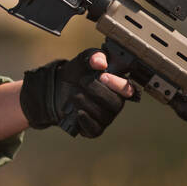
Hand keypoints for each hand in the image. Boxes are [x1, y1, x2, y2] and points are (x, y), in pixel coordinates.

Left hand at [19, 47, 137, 136]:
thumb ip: (93, 56)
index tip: (102, 76)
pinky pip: (95, 129)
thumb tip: (100, 62)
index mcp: (118, 86)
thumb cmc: (76, 74)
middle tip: (82, 82)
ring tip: (74, 94)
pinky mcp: (94, 128)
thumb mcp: (83, 60)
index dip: (118, 84)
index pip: (128, 89)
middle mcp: (115, 102)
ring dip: (85, 102)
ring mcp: (106, 117)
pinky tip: (78, 112)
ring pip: (103, 115)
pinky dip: (86, 121)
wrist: (58, 89)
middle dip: (97, 91)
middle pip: (116, 103)